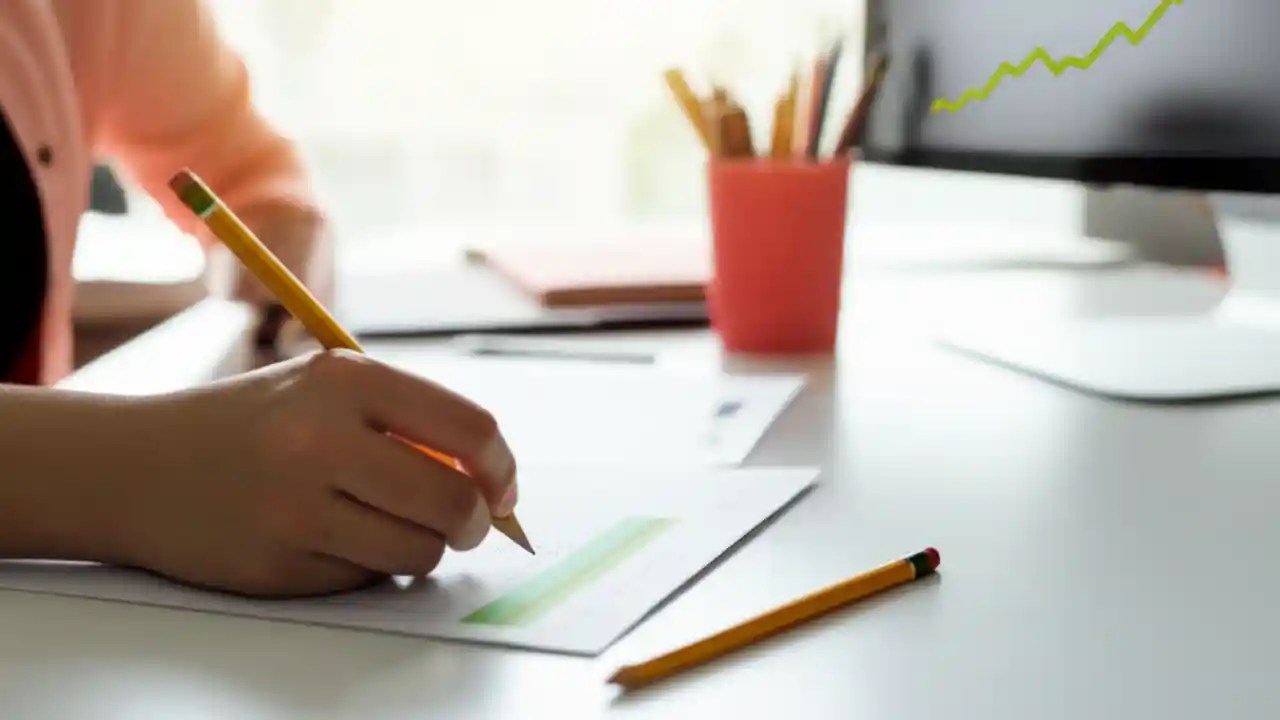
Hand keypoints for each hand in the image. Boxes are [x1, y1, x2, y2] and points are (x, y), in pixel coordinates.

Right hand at [115, 350, 518, 597]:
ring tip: (389, 526)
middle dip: (475, 522)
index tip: (503, 488)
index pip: (468, 428)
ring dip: (423, 547)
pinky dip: (368, 564)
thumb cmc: (255, 423)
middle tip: (466, 524)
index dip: (501, 466)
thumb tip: (493, 482)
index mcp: (344, 381)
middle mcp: (321, 439)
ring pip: (419, 550)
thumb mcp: (326, 390)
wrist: (139, 467)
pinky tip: (329, 538)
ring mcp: (297, 507)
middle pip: (453, 501)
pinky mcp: (280, 563)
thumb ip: (408, 422)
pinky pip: (367, 576)